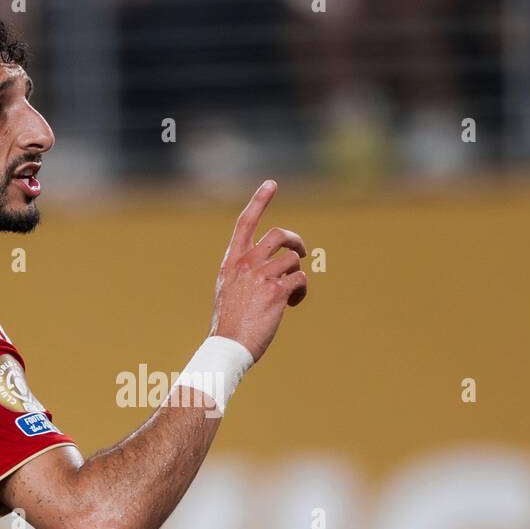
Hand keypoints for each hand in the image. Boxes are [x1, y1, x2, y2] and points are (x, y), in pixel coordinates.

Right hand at [210, 179, 307, 362]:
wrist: (228, 344)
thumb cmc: (229, 323)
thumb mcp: (230, 290)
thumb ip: (247, 274)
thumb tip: (275, 270)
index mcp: (232, 261)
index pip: (245, 222)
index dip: (259, 201)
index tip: (272, 184)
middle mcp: (246, 263)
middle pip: (278, 235)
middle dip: (295, 240)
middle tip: (300, 252)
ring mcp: (261, 275)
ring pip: (292, 261)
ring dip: (297, 274)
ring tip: (292, 294)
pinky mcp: (277, 291)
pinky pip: (300, 279)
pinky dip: (301, 290)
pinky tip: (293, 304)